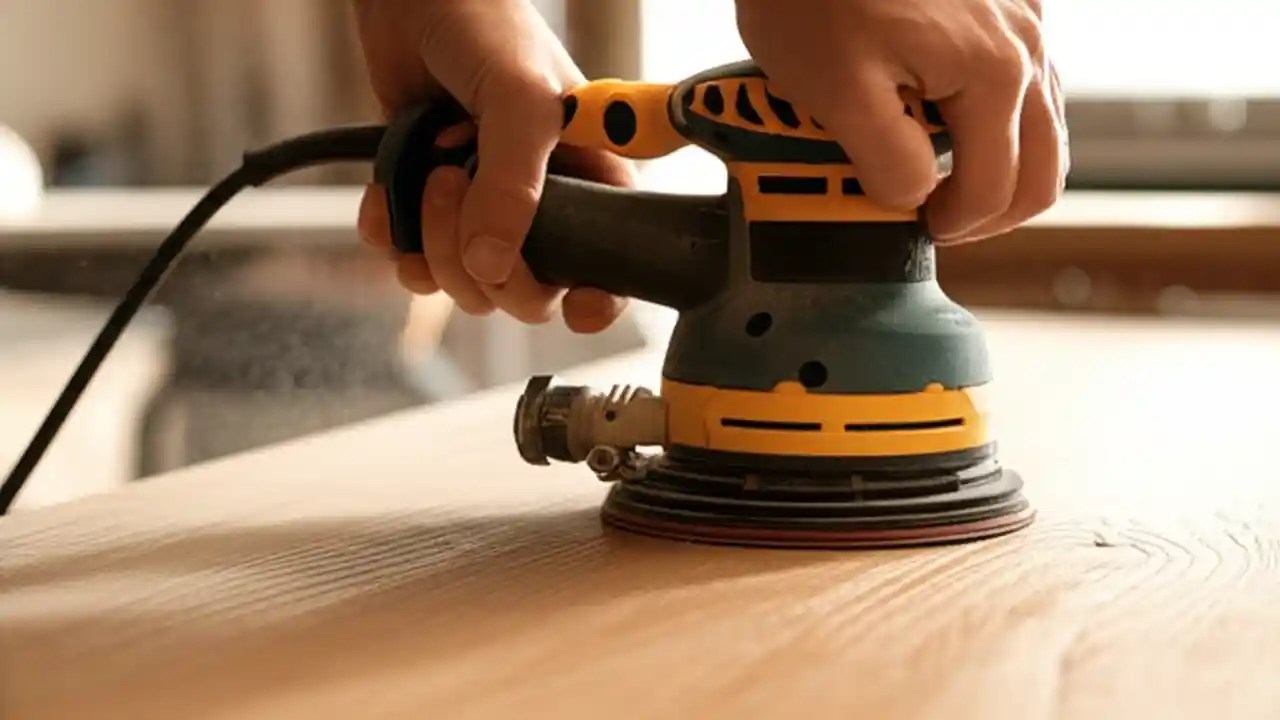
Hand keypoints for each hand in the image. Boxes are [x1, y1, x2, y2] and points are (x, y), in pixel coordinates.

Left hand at [352, 0, 635, 332]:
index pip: (607, 268)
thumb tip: (491, 267)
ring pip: (465, 286)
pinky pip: (410, 262)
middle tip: (458, 189)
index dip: (594, 299)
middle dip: (486, 263)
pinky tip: (387, 195)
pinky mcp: (427, 206)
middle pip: (527, 294)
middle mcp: (541, 207)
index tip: (573, 304)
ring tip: (427, 175)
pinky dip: (390, 237)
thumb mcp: (522, 101)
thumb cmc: (487, 27)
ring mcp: (482, 211)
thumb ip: (514, 187)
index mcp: (590, 183)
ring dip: (433, 246)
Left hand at [734, 0, 1067, 241]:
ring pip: (1041, 127)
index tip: (911, 227)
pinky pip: (1023, 82)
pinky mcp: (1008, 3)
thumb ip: (886, 165)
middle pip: (1042, 170)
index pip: (996, 192)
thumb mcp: (836, 93)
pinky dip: (992, 119)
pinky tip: (936, 113)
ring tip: (934, 172)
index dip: (951, 226)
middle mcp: (1028, 48)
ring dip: (995, 166)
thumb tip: (913, 200)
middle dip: (990, 213)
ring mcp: (1024, 21)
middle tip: (937, 220)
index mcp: (995, 76)